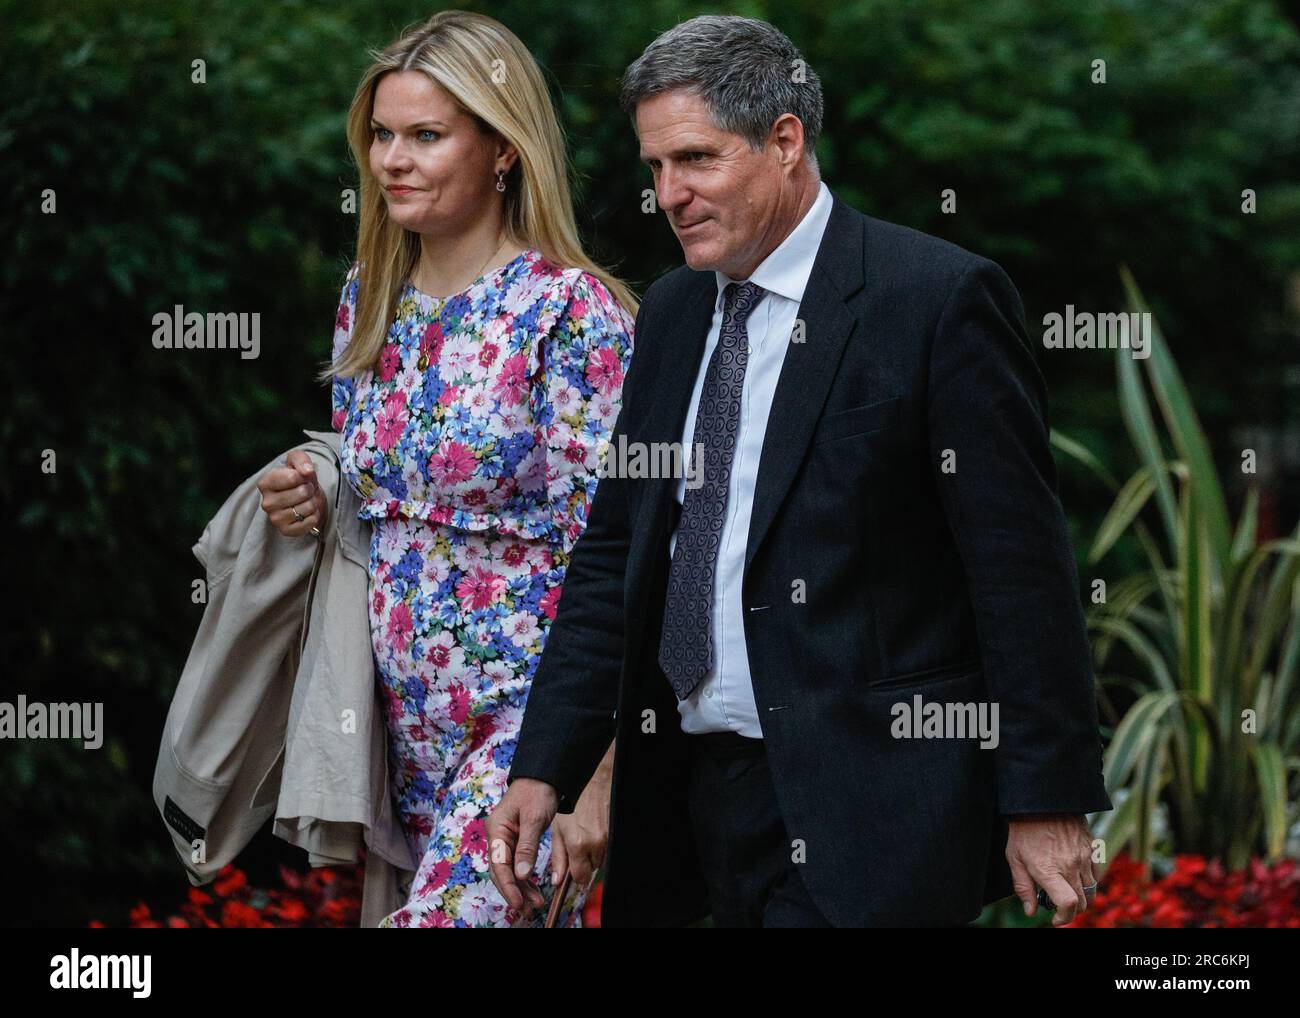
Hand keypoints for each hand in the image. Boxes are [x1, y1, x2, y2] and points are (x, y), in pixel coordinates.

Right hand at [256, 449, 326, 537]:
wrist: (303, 499)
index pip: (293, 477)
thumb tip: (307, 471)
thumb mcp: (297, 461)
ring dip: (313, 502)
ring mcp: (275, 519)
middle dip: (310, 489)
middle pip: (302, 492)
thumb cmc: (298, 479)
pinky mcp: (286, 531)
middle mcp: (266, 503)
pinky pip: (311, 521)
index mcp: (265, 484)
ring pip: (308, 507)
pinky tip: (307, 513)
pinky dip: (315, 515)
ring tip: (307, 500)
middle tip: (306, 490)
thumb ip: (301, 460)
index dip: (304, 476)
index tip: (301, 478)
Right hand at [486, 777, 557, 918]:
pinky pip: (516, 863)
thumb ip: (527, 847)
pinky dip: (524, 877)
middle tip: (527, 910)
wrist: (543, 775)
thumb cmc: (537, 792)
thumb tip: (522, 875)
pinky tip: (533, 889)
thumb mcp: (535, 819)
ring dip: (521, 888)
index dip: (508, 887)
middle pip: (501, 871)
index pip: (499, 865)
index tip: (519, 903)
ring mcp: (505, 838)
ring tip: (535, 903)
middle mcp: (497, 836)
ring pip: (509, 870)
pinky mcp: (515, 840)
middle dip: (513, 892)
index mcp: (497, 830)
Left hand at [550, 770, 609, 891]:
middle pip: (592, 869)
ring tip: (584, 838)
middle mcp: (595, 844)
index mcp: (578, 845)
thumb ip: (558, 858)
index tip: (571, 870)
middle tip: (576, 848)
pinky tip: (592, 834)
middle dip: (584, 863)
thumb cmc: (572, 804)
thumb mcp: (558, 830)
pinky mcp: (613, 834)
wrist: (591, 785)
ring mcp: (606, 839)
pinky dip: (599, 847)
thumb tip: (558, 880)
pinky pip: (606, 849)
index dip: (575, 875)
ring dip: (592, 855)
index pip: (581, 877)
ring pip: (600, 860)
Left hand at [1006, 813, 1096, 925]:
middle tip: (1058, 905)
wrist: (1043, 800)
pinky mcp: (1092, 848)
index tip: (1056, 919)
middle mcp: (1070, 866)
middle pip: (1082, 902)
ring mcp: (1084, 857)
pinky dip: (1089, 881)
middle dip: (1072, 910)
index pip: (1068, 904)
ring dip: (1082, 897)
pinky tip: (1075, 876)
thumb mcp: (1014, 857)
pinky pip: (1097, 874)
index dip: (1064, 918)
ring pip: (1092, 890)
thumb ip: (1022, 887)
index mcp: (1049, 870)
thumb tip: (1031, 911)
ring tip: (1067, 890)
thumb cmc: (1024, 829)